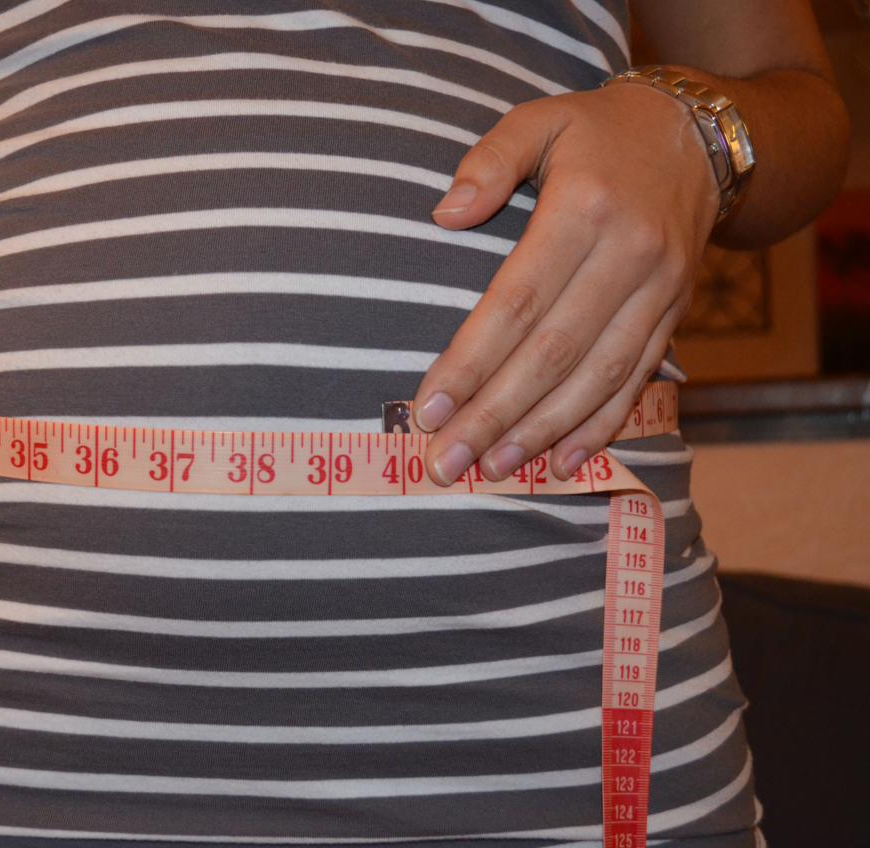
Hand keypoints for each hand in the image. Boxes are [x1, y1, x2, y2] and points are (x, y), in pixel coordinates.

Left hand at [412, 82, 719, 484]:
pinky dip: (600, 427)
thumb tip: (445, 215)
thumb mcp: (539, 119)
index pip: (516, 302)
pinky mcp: (676, 314)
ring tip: (492, 469)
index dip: (470, 362)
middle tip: (446, 462)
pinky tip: (561, 462)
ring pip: (596, 378)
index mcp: (585, 209)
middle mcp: (629, 256)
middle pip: (552, 353)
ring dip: (541, 432)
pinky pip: (637, 380)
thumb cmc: (598, 133)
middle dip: (494, 415)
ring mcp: (660, 291)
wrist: (699, 136)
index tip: (427, 407)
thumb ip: (490, 161)